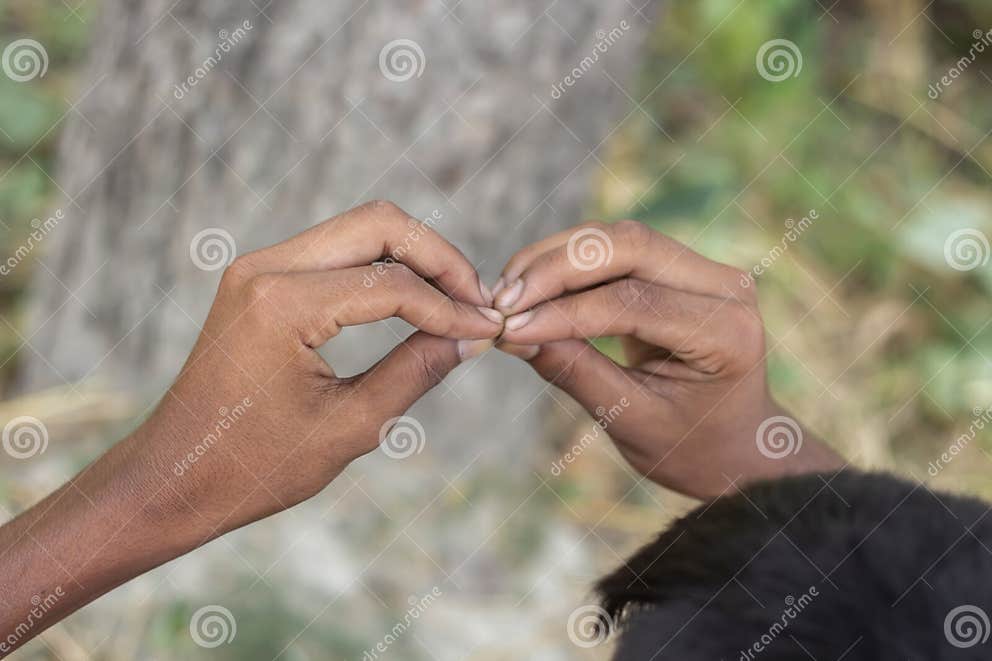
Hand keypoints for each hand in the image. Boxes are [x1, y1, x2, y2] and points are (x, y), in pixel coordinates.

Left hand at [0, 201, 501, 652]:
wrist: (177, 475)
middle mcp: (266, 268)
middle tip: (476, 299)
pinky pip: (336, 253)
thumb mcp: (350, 426)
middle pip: (380, 223)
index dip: (450, 306)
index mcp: (282, 305)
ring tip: (453, 301)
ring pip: (360, 229)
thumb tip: (471, 337)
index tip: (488, 329)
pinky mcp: (260, 278)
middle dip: (439, 257)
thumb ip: (416, 371)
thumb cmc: (256, 465)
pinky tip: (412, 301)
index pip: (392, 285)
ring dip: (413, 258)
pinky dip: (381, 268)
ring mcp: (258, 267)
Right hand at [495, 220, 841, 498]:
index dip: (564, 311)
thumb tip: (510, 335)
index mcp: (726, 333)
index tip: (506, 327)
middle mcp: (726, 287)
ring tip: (507, 290)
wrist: (735, 445)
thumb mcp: (631, 421)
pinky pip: (620, 249)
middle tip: (502, 297)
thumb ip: (575, 372)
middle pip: (630, 245)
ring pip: (620, 237)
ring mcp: (707, 271)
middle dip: (556, 266)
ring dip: (556, 258)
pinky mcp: (683, 267)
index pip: (634, 301)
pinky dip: (570, 263)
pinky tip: (531, 285)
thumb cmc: (689, 446)